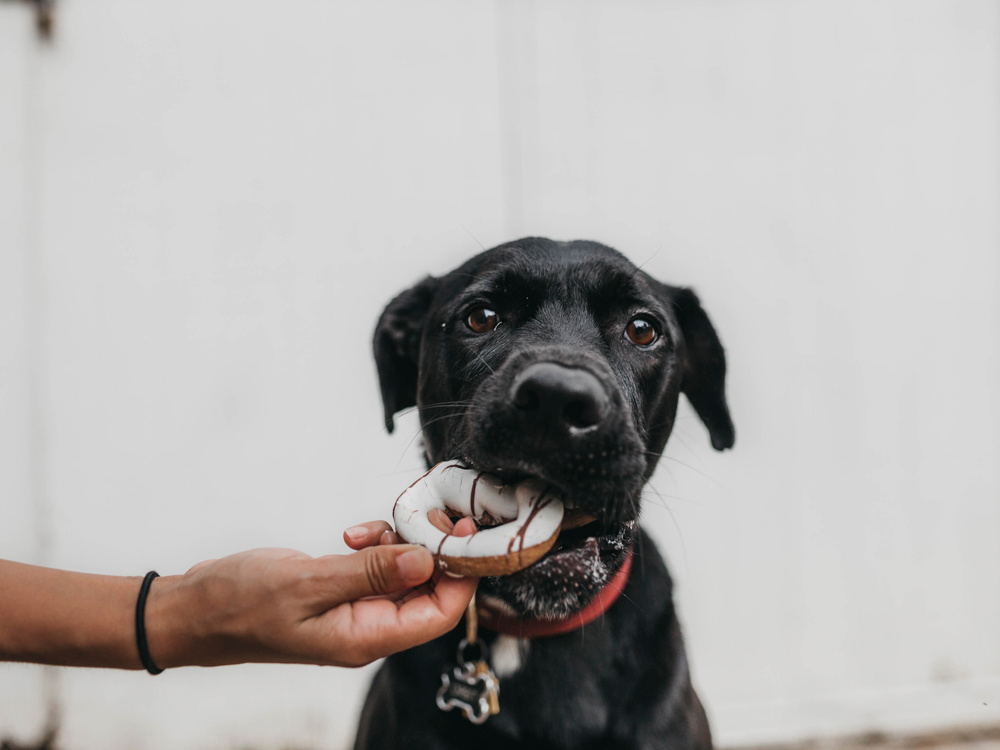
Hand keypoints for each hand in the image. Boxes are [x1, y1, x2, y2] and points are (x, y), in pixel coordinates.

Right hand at [145, 516, 477, 668]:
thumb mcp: (308, 583)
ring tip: (370, 527)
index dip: (462, 575)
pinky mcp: (340, 592)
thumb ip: (371, 572)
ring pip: (403, 574)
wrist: (193, 610)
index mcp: (365, 639)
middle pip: (429, 592)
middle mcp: (367, 630)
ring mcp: (354, 611)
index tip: (465, 532)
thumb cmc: (239, 604)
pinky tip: (351, 534)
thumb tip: (427, 559)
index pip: (440, 613)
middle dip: (433, 551)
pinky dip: (374, 545)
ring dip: (399, 543)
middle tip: (425, 514)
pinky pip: (377, 568)